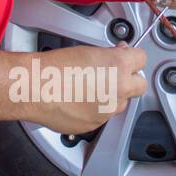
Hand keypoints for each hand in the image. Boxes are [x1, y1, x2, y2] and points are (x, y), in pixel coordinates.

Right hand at [27, 44, 147, 133]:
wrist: (34, 88)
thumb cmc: (53, 68)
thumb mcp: (86, 51)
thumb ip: (108, 55)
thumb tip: (115, 56)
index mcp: (118, 66)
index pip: (141, 59)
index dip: (132, 57)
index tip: (127, 57)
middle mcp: (118, 90)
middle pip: (140, 85)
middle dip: (130, 80)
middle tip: (115, 74)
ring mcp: (108, 110)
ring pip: (121, 103)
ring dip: (112, 96)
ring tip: (89, 88)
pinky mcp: (95, 124)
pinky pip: (102, 116)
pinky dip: (95, 109)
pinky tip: (79, 100)